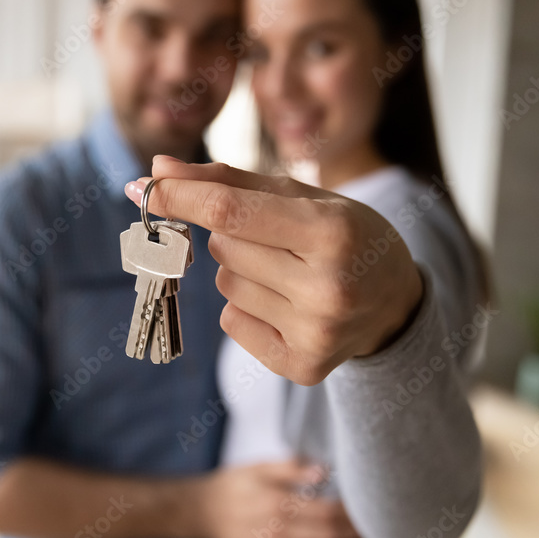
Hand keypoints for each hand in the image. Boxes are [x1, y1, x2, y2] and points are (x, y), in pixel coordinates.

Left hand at [124, 157, 423, 384]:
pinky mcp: (304, 367)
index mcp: (333, 232)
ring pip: (226, 285)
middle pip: (223, 249)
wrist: (395, 301)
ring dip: (242, 272)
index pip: (230, 212)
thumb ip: (228, 181)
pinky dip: (247, 309)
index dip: (180, 197)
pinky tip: (288, 305)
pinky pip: (234, 322)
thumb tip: (157, 170)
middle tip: (280, 240)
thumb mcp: (302, 196)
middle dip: (232, 235)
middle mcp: (327, 288)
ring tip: (290, 273)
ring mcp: (316, 334)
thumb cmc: (344, 234)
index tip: (143, 186)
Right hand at [198, 461, 372, 537]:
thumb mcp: (259, 468)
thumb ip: (291, 469)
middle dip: (356, 537)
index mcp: (277, 505)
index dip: (352, 515)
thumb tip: (324, 470)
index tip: (370, 509)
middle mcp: (277, 533)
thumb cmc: (234, 485)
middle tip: (379, 531)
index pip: (327, 513)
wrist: (202, 511)